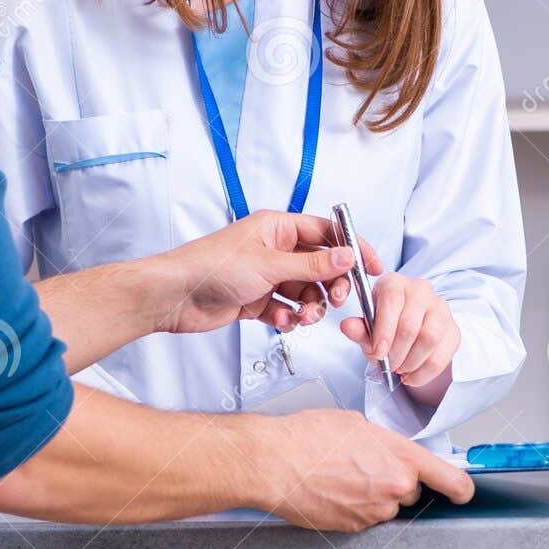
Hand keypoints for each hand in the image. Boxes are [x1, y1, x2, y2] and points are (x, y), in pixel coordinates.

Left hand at [153, 210, 381, 336]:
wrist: (175, 296)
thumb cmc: (212, 267)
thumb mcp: (270, 265)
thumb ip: (312, 264)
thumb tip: (346, 256)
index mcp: (277, 228)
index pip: (326, 232)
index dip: (351, 248)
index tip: (372, 267)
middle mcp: (273, 249)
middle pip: (319, 265)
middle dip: (331, 284)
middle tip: (336, 299)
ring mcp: (265, 276)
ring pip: (304, 290)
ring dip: (310, 306)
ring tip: (305, 316)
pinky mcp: (255, 300)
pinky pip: (285, 309)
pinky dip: (287, 317)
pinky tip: (280, 321)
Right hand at [256, 409, 473, 529]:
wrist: (274, 462)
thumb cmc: (306, 437)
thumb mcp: (356, 424)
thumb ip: (384, 442)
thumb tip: (388, 452)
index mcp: (400, 458)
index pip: (451, 480)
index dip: (460, 488)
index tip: (462, 491)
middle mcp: (393, 488)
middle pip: (410, 492)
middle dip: (394, 482)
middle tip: (365, 467)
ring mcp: (373, 512)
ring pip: (385, 506)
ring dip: (371, 495)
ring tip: (340, 476)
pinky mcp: (353, 528)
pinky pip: (363, 518)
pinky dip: (352, 506)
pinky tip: (332, 489)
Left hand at [340, 273, 460, 387]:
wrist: (408, 334)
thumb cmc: (384, 326)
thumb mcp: (367, 328)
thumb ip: (358, 329)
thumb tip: (347, 326)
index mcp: (394, 283)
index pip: (392, 300)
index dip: (384, 329)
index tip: (378, 352)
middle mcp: (420, 290)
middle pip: (410, 324)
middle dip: (396, 352)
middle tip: (388, 365)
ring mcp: (440, 308)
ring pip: (429, 338)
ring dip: (411, 361)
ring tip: (400, 370)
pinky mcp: (453, 329)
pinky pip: (442, 355)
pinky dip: (424, 372)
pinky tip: (412, 377)